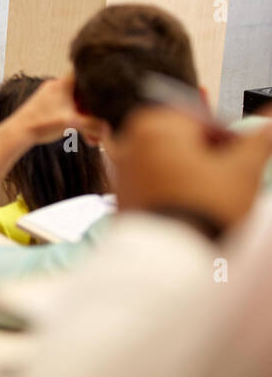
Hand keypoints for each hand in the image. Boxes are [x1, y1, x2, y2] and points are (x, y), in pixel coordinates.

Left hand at [1, 75, 100, 145]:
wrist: (18, 132)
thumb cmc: (40, 123)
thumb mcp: (71, 123)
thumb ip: (93, 125)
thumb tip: (110, 129)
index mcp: (63, 84)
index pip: (84, 71)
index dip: (98, 76)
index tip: (110, 84)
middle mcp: (58, 87)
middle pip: (84, 93)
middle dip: (94, 111)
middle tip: (102, 127)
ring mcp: (53, 97)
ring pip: (77, 105)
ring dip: (87, 121)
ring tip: (93, 140)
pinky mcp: (49, 107)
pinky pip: (69, 111)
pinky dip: (77, 122)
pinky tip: (86, 139)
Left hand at [111, 105, 271, 231]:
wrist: (171, 256)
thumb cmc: (202, 210)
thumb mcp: (242, 170)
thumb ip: (259, 141)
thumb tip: (271, 121)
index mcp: (154, 125)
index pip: (202, 120)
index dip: (228, 139)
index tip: (242, 155)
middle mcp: (129, 142)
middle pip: (180, 140)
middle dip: (207, 154)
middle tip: (227, 175)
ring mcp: (120, 169)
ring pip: (165, 161)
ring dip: (190, 171)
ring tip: (210, 194)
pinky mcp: (119, 195)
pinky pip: (151, 182)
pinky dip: (171, 187)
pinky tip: (190, 205)